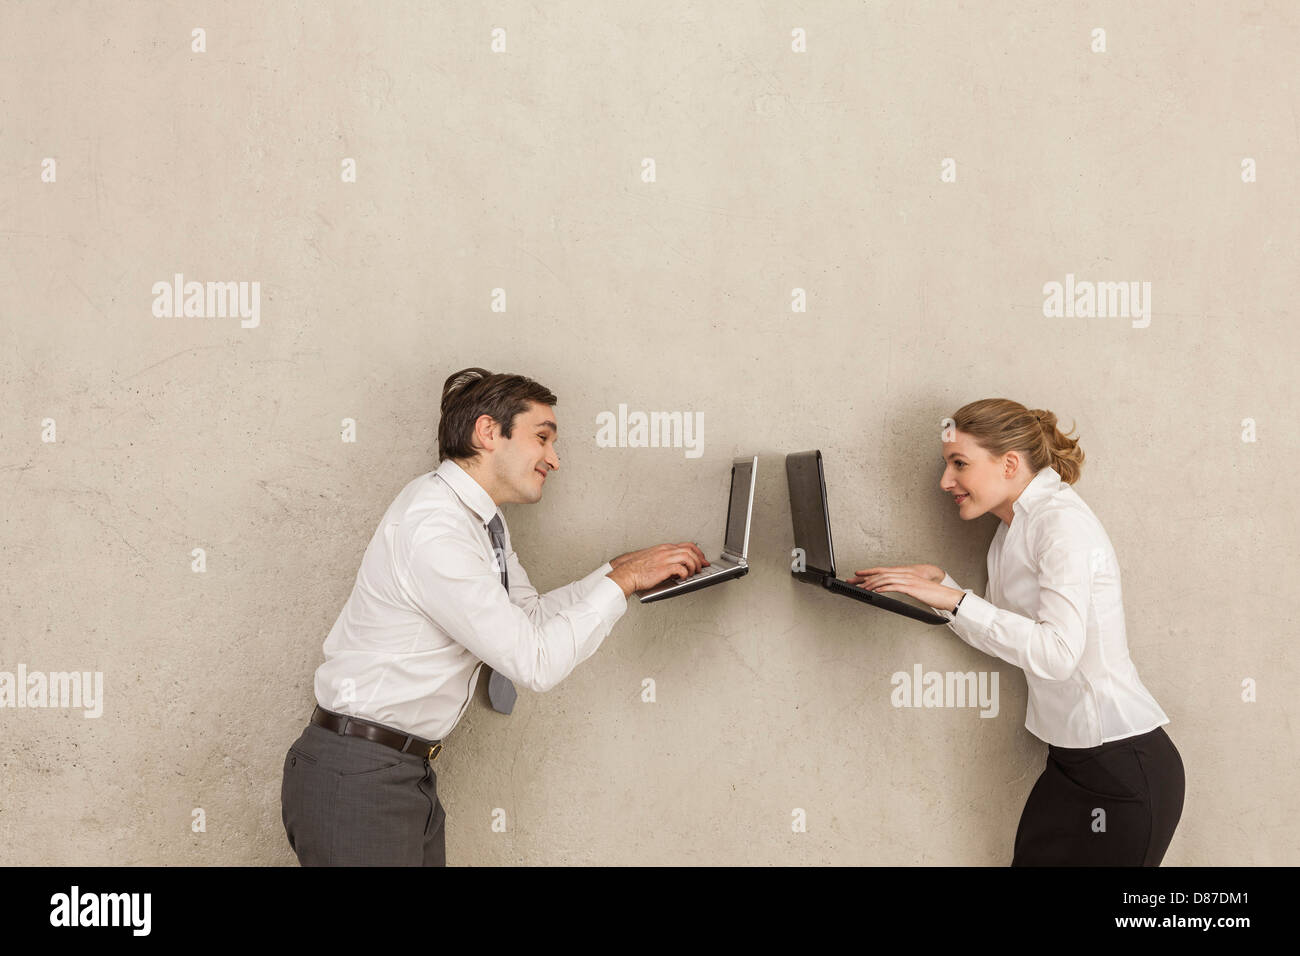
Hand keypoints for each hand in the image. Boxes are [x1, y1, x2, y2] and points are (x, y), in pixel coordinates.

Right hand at [607, 542, 708, 595]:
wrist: (626, 573)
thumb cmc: (636, 568)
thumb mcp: (652, 558)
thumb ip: (664, 559)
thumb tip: (675, 566)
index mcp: (664, 548)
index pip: (686, 545)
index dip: (698, 552)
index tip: (702, 559)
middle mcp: (666, 551)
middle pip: (690, 550)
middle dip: (699, 559)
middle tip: (702, 567)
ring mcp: (665, 559)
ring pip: (688, 557)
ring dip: (694, 566)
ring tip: (693, 573)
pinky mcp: (663, 569)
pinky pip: (681, 568)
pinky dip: (685, 573)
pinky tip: (683, 577)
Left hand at [847, 564, 961, 610]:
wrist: (946, 595)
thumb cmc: (932, 594)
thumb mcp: (915, 589)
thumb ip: (903, 587)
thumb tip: (890, 589)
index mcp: (904, 574)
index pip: (882, 570)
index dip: (868, 572)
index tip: (857, 575)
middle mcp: (905, 574)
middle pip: (880, 573)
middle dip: (864, 577)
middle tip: (852, 582)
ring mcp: (908, 580)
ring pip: (885, 579)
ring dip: (871, 583)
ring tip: (861, 588)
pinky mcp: (911, 588)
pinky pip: (894, 586)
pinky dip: (883, 588)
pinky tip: (876, 591)